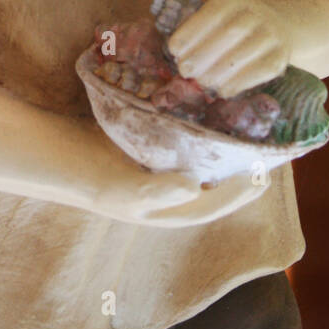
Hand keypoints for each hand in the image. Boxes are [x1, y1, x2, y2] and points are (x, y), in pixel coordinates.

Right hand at [90, 133, 268, 228]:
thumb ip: (159, 190)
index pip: (212, 204)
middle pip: (213, 186)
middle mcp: (170, 194)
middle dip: (238, 173)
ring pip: (202, 166)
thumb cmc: (96, 179)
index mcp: (169, 211)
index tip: (260, 176)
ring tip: (246, 134)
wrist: (64, 158)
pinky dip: (201, 136)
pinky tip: (211, 117)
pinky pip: (185, 147)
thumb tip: (196, 187)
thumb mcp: (126, 190)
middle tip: (263, 152)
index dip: (237, 194)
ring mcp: (162, 172)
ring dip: (223, 154)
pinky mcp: (154, 152)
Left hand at [169, 0, 290, 96]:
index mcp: (236, 0)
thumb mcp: (219, 18)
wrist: (280, 27)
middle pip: (229, 33)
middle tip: (185, 70)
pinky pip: (257, 73)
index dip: (191, 32)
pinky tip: (221, 90)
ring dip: (216, 72)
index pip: (213, 13)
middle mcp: (257, 14)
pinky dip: (236, 84)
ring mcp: (272, 35)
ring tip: (201, 81)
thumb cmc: (235, 26)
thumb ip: (199, 30)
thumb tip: (177, 53)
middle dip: (202, 54)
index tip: (173, 50)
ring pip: (243, 54)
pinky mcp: (280, 58)